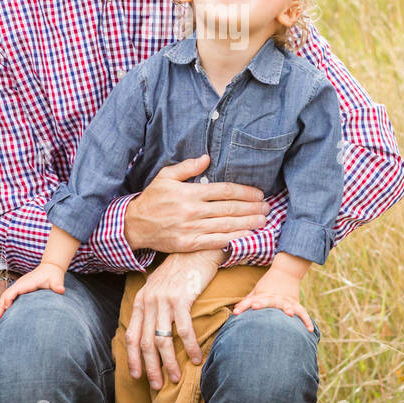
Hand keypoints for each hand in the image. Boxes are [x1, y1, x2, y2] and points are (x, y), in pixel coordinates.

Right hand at [0, 262, 64, 320]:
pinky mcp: (20, 289)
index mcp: (26, 283)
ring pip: (6, 296)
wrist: (51, 268)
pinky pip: (9, 296)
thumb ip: (57, 285)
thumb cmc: (53, 275)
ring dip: (1, 306)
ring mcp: (19, 286)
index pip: (13, 291)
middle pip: (6, 294)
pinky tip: (5, 312)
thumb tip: (60, 290)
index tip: (6, 308)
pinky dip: (5, 304)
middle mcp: (20, 284)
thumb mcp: (56, 280)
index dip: (8, 299)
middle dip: (0, 305)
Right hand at [123, 155, 268, 253]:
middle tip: (267, 207)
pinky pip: (216, 241)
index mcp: (190, 193)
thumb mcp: (166, 177)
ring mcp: (191, 229)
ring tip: (263, 221)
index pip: (224, 191)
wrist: (135, 225)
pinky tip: (246, 235)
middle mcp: (193, 211)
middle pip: (229, 208)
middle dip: (251, 208)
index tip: (258, 193)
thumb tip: (207, 158)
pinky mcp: (189, 244)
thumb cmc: (152, 199)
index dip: (244, 192)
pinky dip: (233, 238)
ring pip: (226, 225)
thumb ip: (187, 168)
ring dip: (248, 223)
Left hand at [126, 250, 223, 389]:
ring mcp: (165, 300)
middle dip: (150, 367)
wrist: (195, 250)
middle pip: (145, 343)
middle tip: (156, 386)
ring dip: (169, 363)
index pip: (131, 335)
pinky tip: (196, 359)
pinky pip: (184, 330)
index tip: (136, 376)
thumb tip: (148, 328)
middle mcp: (149, 301)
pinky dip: (190, 347)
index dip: (132, 358)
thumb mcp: (157, 286)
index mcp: (141, 301)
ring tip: (176, 378)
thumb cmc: (179, 271)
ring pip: (163, 340)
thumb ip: (151, 305)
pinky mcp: (182, 298)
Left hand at [232, 266, 313, 331]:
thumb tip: (234, 312)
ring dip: (287, 309)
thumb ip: (247, 302)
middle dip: (261, 304)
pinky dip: (306, 320)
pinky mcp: (295, 303)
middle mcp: (274, 298)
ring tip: (289, 314)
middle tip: (255, 307)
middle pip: (267, 301)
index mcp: (263, 295)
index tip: (237, 311)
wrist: (286, 272)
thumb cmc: (268, 285)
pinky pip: (302, 312)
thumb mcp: (256, 291)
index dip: (244, 305)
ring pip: (286, 305)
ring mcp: (286, 300)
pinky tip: (310, 330)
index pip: (252, 300)